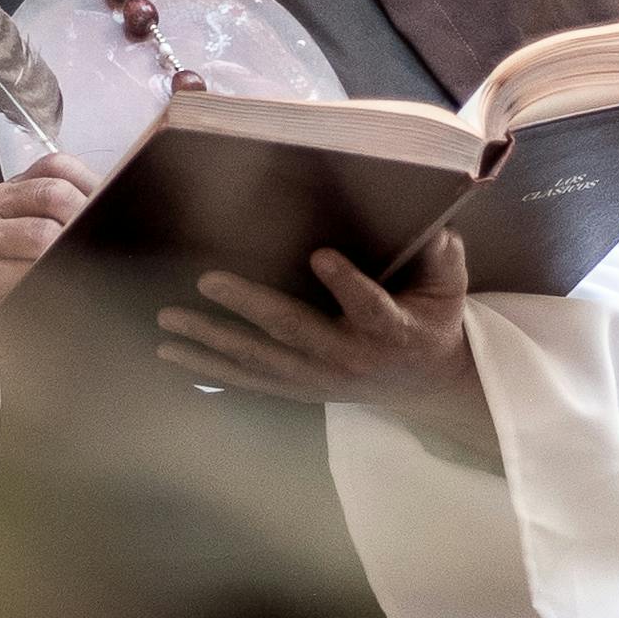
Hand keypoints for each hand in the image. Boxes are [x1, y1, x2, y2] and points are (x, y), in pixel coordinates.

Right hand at [0, 151, 97, 370]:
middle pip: (53, 193)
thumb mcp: (34, 239)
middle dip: (87, 216)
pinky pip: (26, 272)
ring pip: (43, 233)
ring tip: (90, 266)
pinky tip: (67, 290)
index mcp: (12, 191)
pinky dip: (54, 280)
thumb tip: (112, 213)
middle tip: (108, 239)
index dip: (91, 182)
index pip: (56, 166)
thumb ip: (63, 220)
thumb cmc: (9, 277)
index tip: (112, 205)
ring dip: (72, 251)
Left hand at [155, 231, 497, 460]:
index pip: (370, 307)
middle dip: (248, 307)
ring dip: (210, 341)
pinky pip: (249, 381)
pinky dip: (209, 370)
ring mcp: (318, 378)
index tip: (320, 255)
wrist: (424, 384)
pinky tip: (172, 355)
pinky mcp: (298, 389)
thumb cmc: (432, 320)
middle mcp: (348, 358)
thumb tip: (438, 228)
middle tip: (207, 281)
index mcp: (390, 330)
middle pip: (295, 333)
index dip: (346, 284)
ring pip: (260, 360)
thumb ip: (444, 259)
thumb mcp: (449, 290)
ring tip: (168, 321)